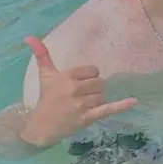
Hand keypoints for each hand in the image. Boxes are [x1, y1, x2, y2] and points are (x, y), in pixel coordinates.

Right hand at [19, 36, 137, 146]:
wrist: (41, 126)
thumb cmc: (45, 99)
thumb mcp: (45, 75)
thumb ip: (41, 55)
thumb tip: (29, 37)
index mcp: (67, 76)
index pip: (93, 70)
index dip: (89, 76)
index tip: (80, 83)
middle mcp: (75, 89)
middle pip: (100, 82)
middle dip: (94, 88)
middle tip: (82, 95)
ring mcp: (82, 104)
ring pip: (102, 95)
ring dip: (97, 99)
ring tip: (85, 104)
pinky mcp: (87, 118)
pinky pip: (108, 109)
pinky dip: (121, 106)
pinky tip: (133, 101)